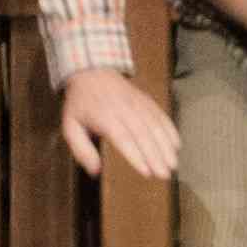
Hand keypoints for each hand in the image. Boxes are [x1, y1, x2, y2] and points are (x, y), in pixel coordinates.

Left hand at [57, 68, 181, 179]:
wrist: (92, 72)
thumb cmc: (81, 103)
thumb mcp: (70, 126)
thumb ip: (81, 150)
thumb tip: (94, 170)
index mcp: (104, 117)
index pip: (123, 138)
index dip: (136, 156)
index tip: (146, 171)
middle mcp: (123, 109)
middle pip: (143, 134)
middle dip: (156, 156)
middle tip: (164, 174)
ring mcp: (137, 104)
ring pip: (155, 126)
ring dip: (166, 146)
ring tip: (172, 164)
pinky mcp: (145, 101)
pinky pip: (161, 115)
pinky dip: (170, 129)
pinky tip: (176, 144)